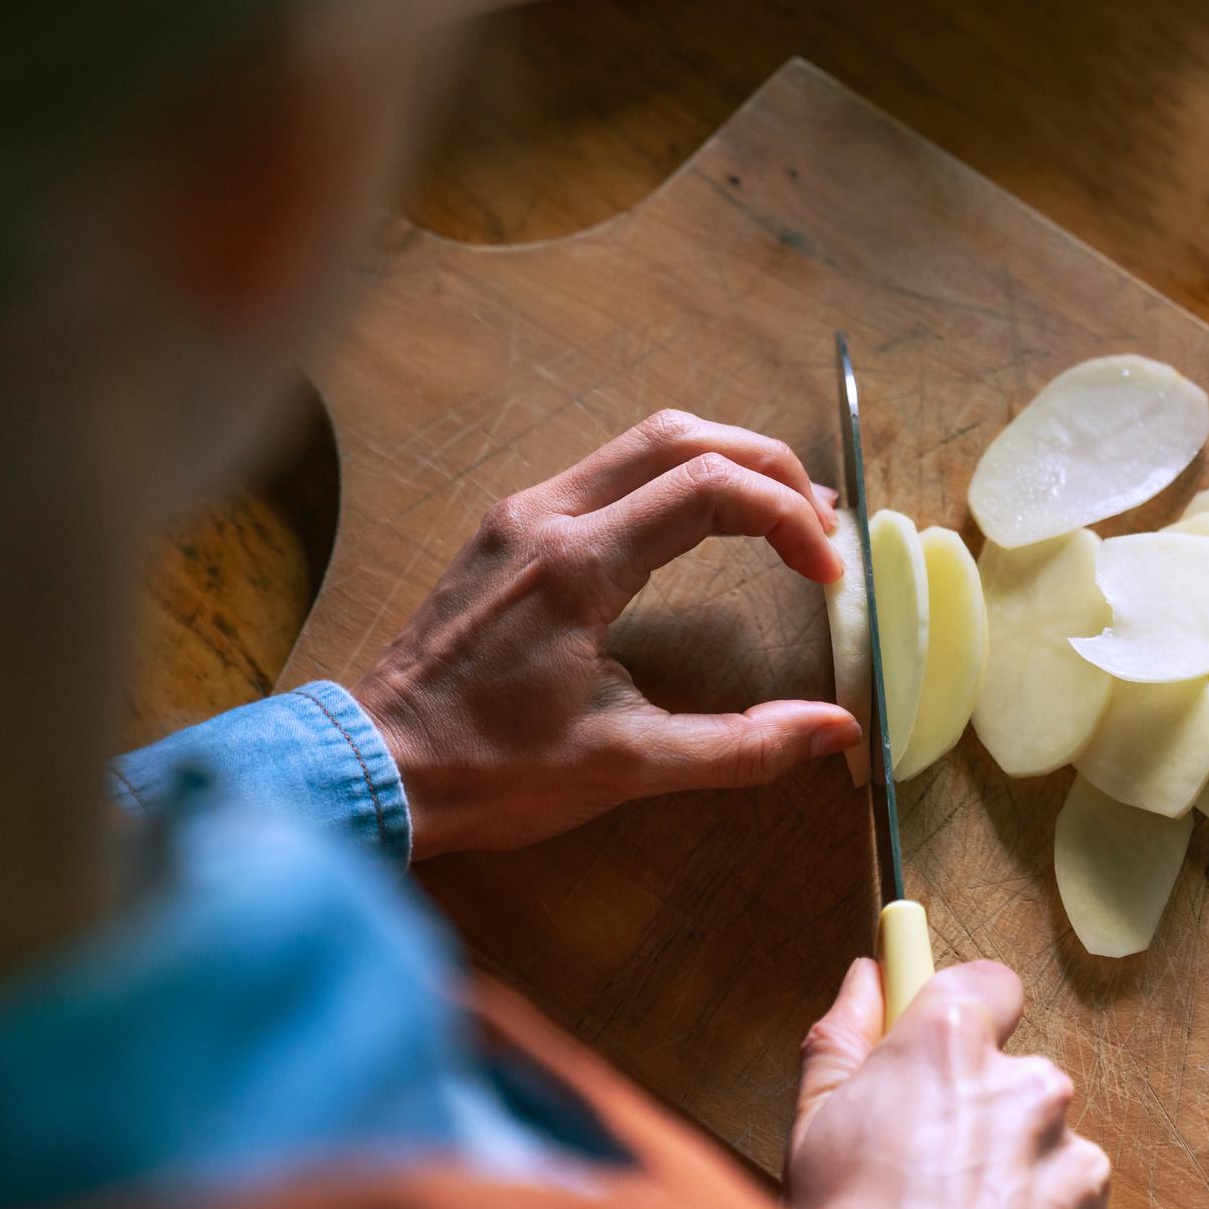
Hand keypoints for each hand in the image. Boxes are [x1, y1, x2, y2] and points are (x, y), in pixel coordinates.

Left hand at [353, 410, 861, 858]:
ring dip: (723, 465)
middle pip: (681, 436)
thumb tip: (835, 729)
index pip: (708, 489)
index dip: (786, 518)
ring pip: (642, 442)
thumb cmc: (488, 772)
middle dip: (768, 468)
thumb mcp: (625, 767)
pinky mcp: (509, 530)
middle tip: (822, 524)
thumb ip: (740, 745)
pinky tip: (704, 526)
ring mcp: (522, 514)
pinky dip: (675, 480)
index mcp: (576, 566)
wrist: (373, 769)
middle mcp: (546, 516)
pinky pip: (608, 471)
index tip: (825, 573)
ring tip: (781, 515)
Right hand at [787, 959, 1116, 1208]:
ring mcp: (1073, 1167)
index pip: (990, 984)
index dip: (966, 1012)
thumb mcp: (812, 1131)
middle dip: (982, 1115)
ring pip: (1047, 1154)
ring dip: (1013, 1182)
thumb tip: (864, 982)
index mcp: (954, 1050)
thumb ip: (844, 1041)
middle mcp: (1030, 1092)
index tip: (945, 1035)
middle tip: (925, 1168)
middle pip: (1017, 1080)